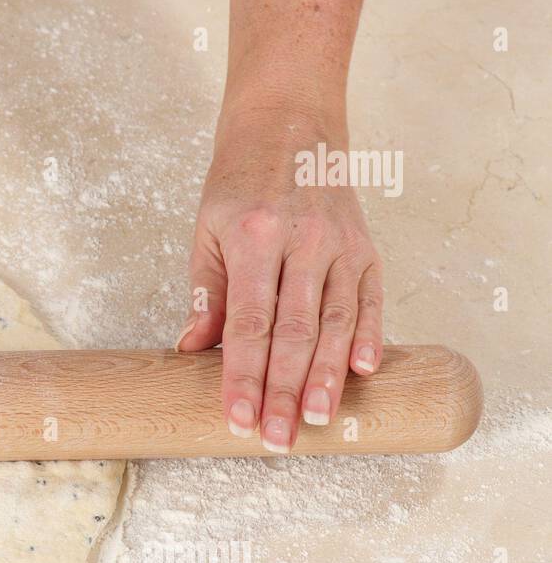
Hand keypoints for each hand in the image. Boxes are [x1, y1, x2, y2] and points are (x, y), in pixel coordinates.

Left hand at [176, 115, 383, 452]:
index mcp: (255, 239)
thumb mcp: (207, 230)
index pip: (249, 324)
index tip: (238, 418)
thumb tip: (191, 351)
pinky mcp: (367, 248)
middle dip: (285, 391)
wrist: (289, 123)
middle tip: (277, 439)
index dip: (243, 375)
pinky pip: (371, 300)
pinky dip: (370, 337)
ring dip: (327, 377)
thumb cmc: (238, 182)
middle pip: (295, 332)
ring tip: (318, 421)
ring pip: (337, 323)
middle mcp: (304, 242)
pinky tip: (364, 372)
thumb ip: (206, 294)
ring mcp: (341, 245)